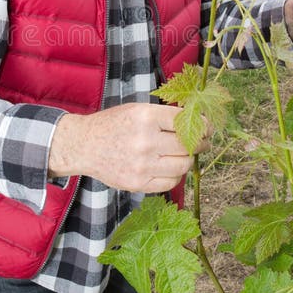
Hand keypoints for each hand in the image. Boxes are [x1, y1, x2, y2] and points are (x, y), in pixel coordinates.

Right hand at [48, 103, 210, 192]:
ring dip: (188, 159)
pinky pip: (170, 182)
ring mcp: (142, 164)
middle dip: (201, 143)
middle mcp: (145, 140)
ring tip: (185, 154)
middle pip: (188, 145)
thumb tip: (197, 121)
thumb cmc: (113, 124)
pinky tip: (171, 167)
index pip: (185, 121)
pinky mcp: (138, 183)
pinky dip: (176, 174)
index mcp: (145, 117)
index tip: (208, 127)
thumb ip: (163, 115)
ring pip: (183, 165)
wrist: (84, 145)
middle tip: (204, 142)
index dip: (202, 125)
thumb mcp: (136, 109)